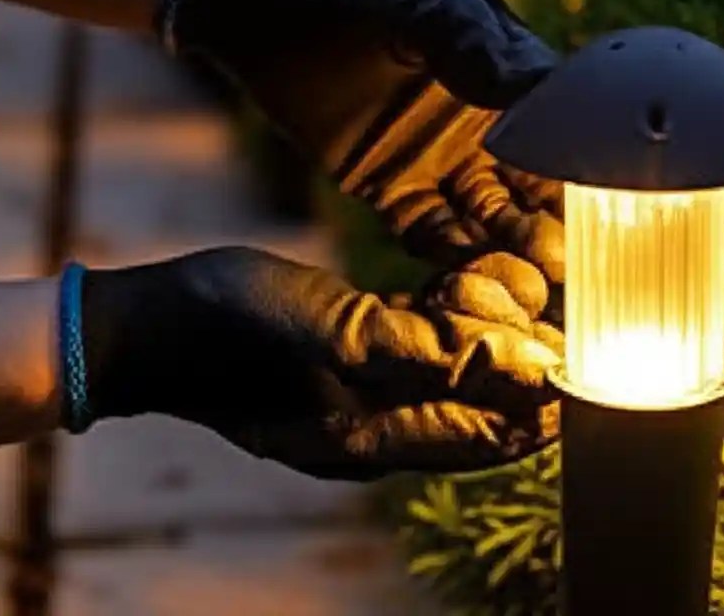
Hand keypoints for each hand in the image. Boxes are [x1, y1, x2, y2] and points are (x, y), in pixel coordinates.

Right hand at [77, 247, 559, 480]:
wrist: (144, 327)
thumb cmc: (225, 325)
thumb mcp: (326, 330)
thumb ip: (418, 352)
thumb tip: (509, 364)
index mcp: (371, 437)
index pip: (486, 437)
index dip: (541, 403)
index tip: (579, 358)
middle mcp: (371, 430)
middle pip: (474, 412)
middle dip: (519, 368)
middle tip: (554, 318)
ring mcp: (351, 400)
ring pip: (446, 380)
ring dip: (484, 340)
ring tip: (511, 289)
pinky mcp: (336, 366)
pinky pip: (407, 356)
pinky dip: (440, 327)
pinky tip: (458, 287)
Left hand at [163, 0, 565, 285]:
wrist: (269, 11)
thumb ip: (469, 37)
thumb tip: (531, 83)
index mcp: (510, 80)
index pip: (564, 136)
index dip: (584, 176)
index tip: (601, 215)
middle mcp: (487, 130)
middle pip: (538, 193)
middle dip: (554, 232)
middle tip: (564, 266)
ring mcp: (442, 164)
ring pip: (490, 225)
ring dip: (506, 257)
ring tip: (521, 288)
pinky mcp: (395, 192)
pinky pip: (431, 238)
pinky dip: (449, 264)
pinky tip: (462, 286)